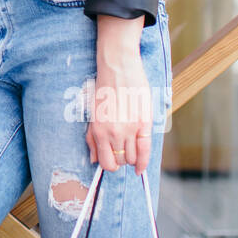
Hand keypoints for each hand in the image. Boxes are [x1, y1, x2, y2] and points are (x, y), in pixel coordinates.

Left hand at [86, 47, 152, 174]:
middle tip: (122, 149)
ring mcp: (130, 129)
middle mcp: (114, 133)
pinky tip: (140, 169)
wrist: (118, 68)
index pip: (105, 162)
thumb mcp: (92, 114)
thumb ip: (92, 138)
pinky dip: (143, 162)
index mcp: (99, 130)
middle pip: (120, 161)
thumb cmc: (103, 89)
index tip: (112, 161)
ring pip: (132, 158)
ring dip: (132, 158)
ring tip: (131, 148)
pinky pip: (146, 150)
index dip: (109, 164)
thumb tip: (93, 159)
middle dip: (120, 159)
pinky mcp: (144, 123)